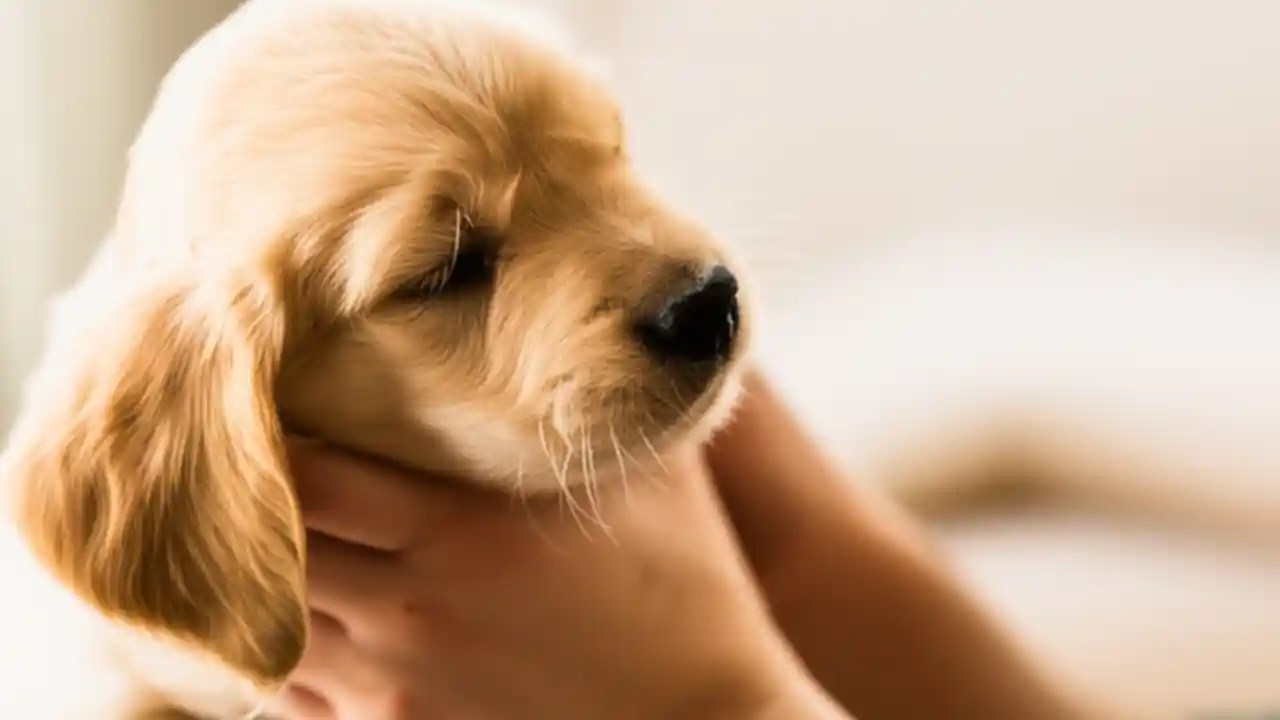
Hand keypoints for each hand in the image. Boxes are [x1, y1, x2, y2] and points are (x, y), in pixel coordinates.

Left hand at [270, 441, 844, 719]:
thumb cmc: (686, 586)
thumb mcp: (653, 473)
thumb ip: (608, 391)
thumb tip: (605, 285)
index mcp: (467, 532)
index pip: (306, 473)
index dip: (267, 428)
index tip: (269, 389)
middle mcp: (414, 612)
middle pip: (270, 543)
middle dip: (247, 495)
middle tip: (251, 447)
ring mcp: (396, 688)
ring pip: (265, 620)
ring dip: (264, 568)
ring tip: (271, 521)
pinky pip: (290, 689)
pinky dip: (281, 641)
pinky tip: (314, 601)